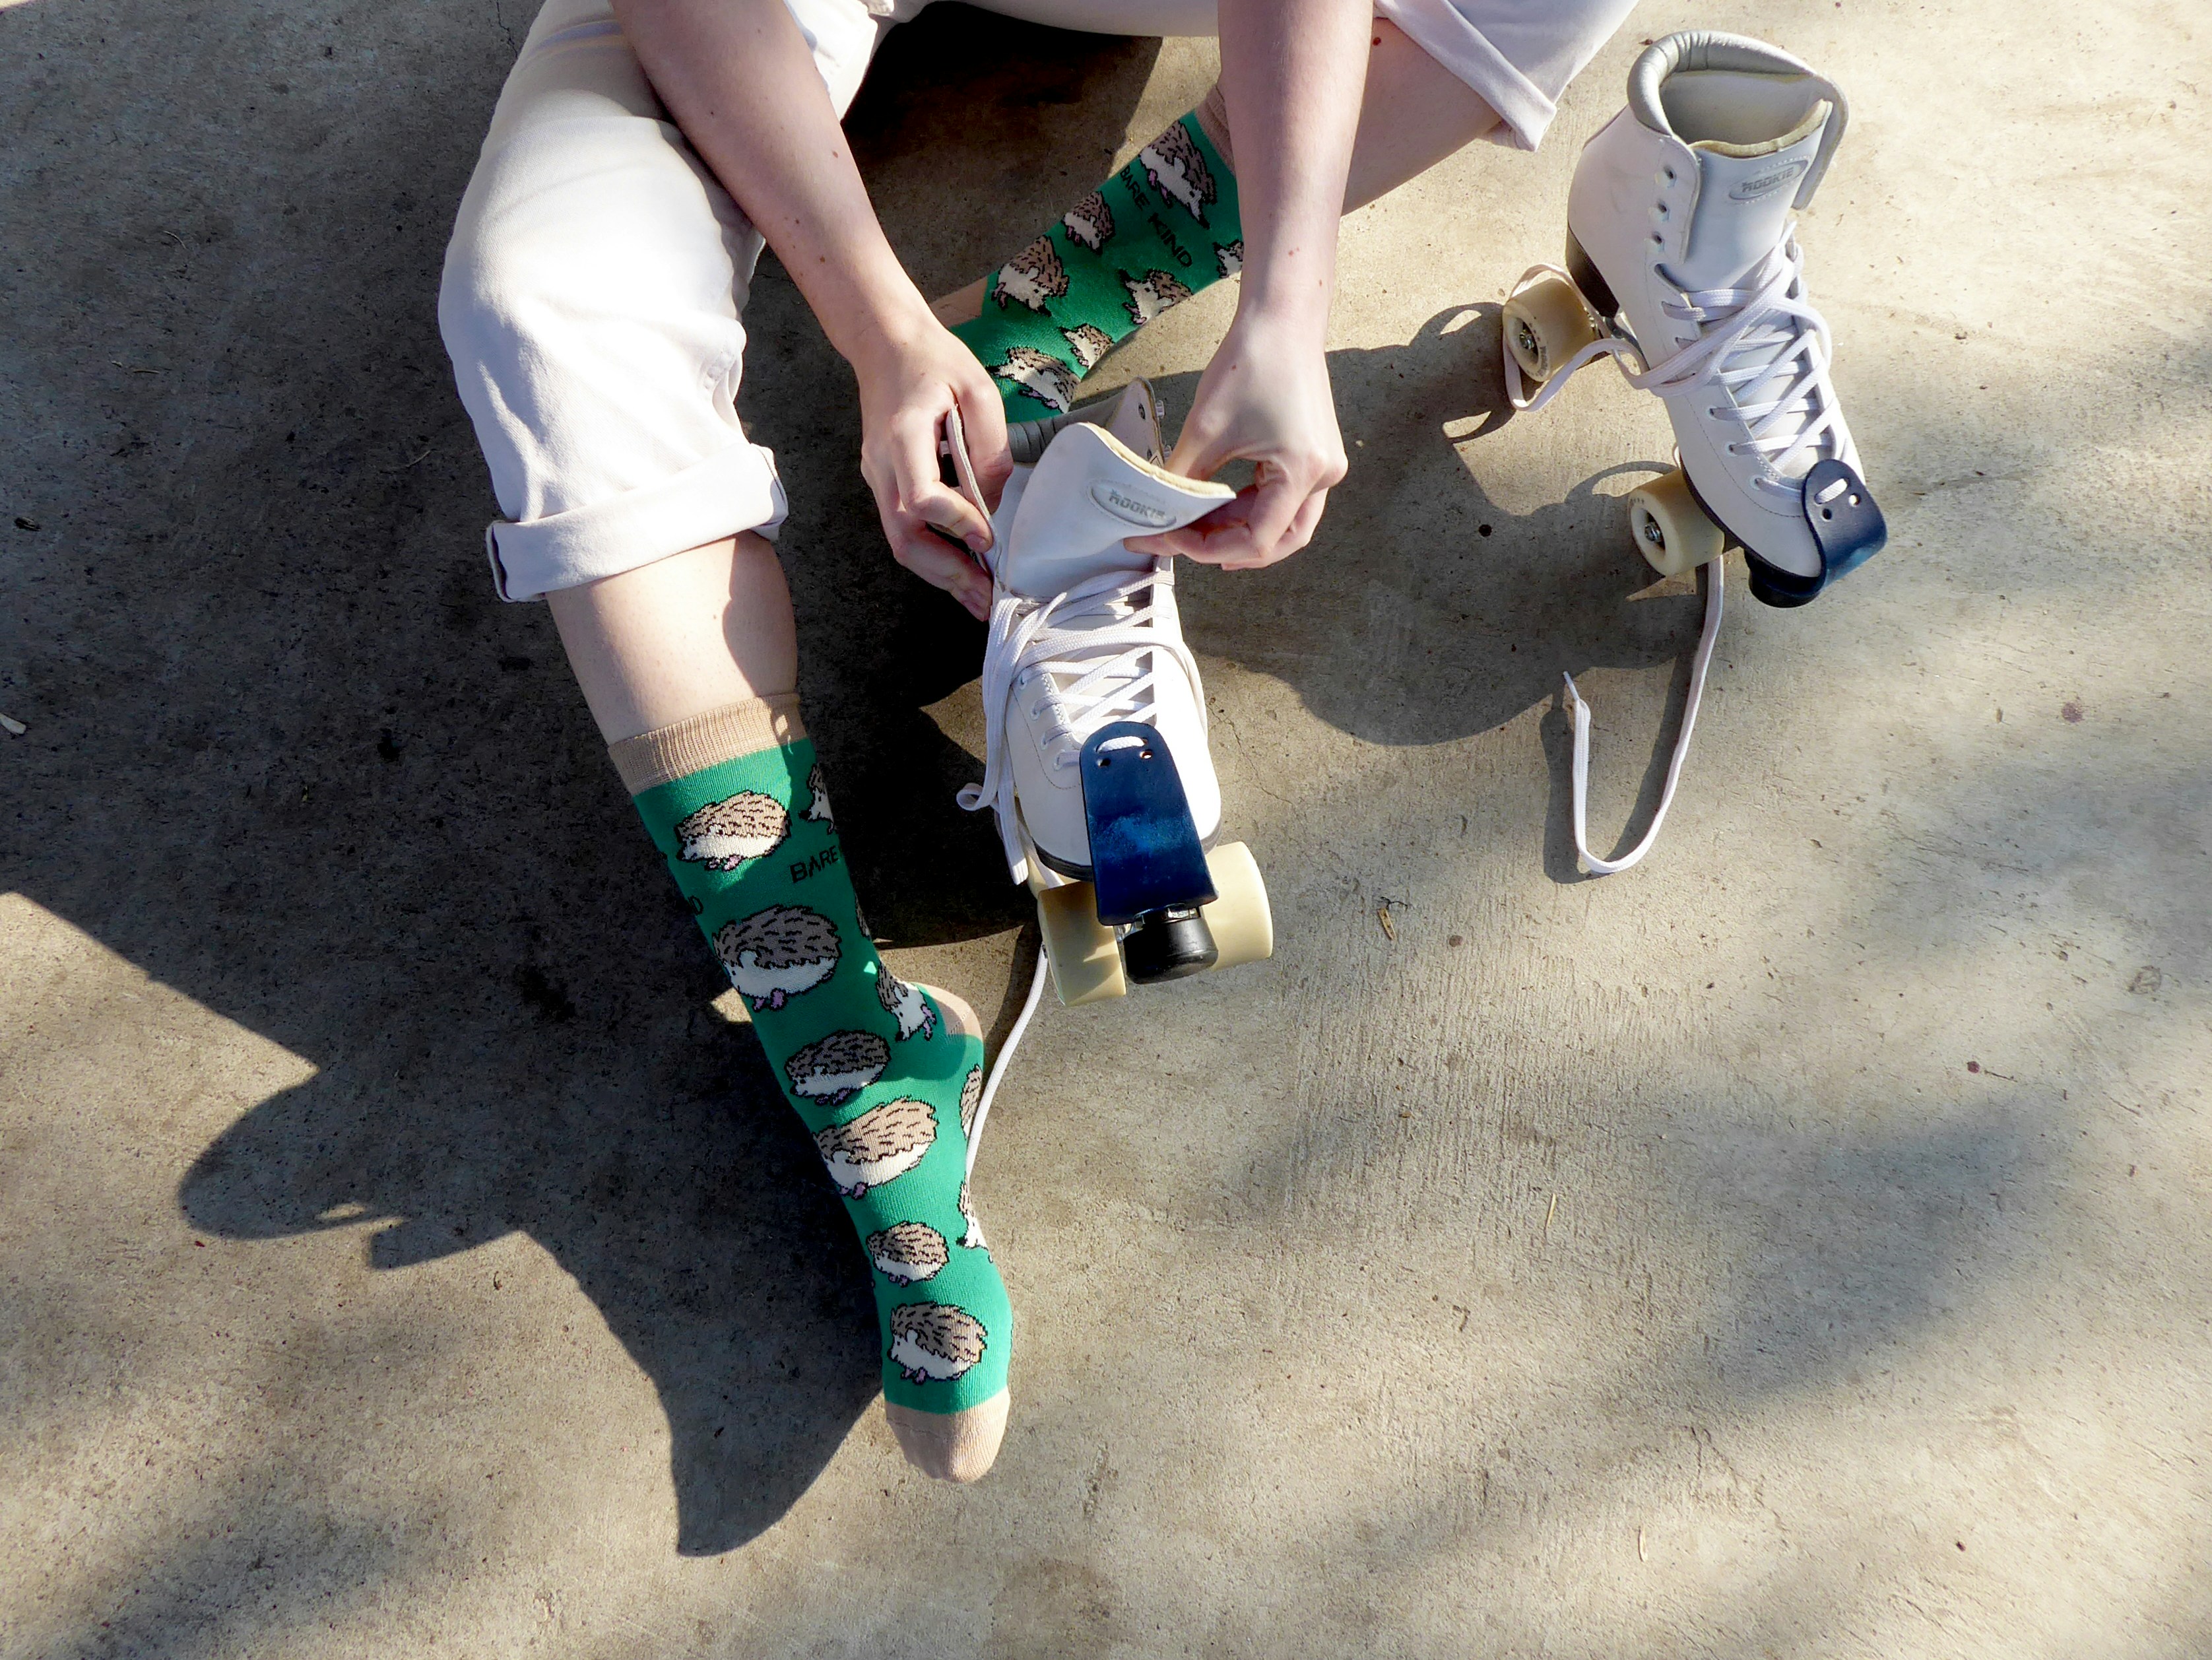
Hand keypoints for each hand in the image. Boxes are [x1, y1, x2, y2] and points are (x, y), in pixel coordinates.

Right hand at [852, 317, 1013, 619]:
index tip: (989, 537)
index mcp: (902, 435)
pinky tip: (961, 568)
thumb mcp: (978, 390)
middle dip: (947, 573)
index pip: (921, 497)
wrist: (886, 344)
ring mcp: (877, 476)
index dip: (957, 522)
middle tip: (985, 598)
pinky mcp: (883, 482)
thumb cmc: (934, 361)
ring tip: (977, 597)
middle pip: (904, 537)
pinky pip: (903, 527)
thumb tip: (992, 503)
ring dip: (939, 573)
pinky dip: (932, 553)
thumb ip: (989, 447)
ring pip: (900, 541)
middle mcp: (880, 464)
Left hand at [1123, 304, 1347, 570]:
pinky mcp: (1315, 455)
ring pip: (1284, 523)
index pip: (1259, 539)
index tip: (1169, 539)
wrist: (1282, 319)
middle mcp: (1324, 476)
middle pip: (1281, 541)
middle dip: (1229, 548)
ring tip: (1193, 525)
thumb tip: (1157, 514)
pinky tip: (1217, 505)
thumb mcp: (1204, 430)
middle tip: (1182, 544)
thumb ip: (1182, 479)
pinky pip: (1285, 498)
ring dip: (1238, 528)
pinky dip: (1251, 507)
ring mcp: (1324, 466)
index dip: (1210, 548)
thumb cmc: (1250, 362)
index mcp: (1303, 471)